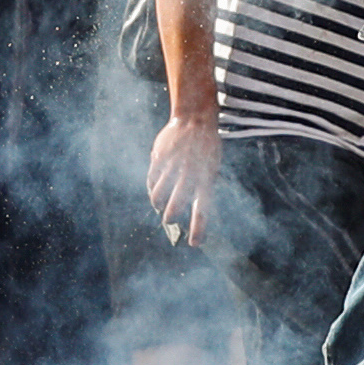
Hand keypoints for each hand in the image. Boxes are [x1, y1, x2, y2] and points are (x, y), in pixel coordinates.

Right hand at [146, 114, 218, 246]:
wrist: (195, 119)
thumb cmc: (207, 148)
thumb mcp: (212, 169)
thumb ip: (202, 189)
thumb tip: (197, 213)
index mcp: (206, 180)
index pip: (202, 211)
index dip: (198, 229)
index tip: (195, 244)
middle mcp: (189, 176)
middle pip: (174, 208)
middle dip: (170, 218)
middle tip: (170, 218)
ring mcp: (172, 168)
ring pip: (158, 197)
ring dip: (159, 203)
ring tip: (161, 202)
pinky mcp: (159, 159)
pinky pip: (151, 182)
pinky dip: (152, 187)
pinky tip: (157, 185)